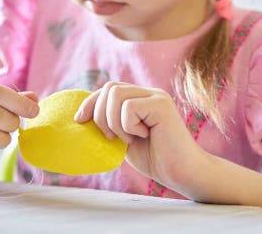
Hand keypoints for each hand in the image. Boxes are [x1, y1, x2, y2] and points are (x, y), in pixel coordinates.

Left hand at [73, 81, 204, 189]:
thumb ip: (110, 124)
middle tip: (112, 138)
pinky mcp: (161, 104)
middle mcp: (148, 93)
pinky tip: (144, 135)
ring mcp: (156, 96)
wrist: (182, 172)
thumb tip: (82, 116)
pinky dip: (128, 126)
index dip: (90, 102)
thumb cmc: (155, 159)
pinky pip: (129, 107)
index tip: (79, 120)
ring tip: (129, 139)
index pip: (108, 89)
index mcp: (139, 99)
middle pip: (109, 88)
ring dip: (114, 121)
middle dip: (100, 115)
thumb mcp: (124, 139)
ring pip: (116, 94)